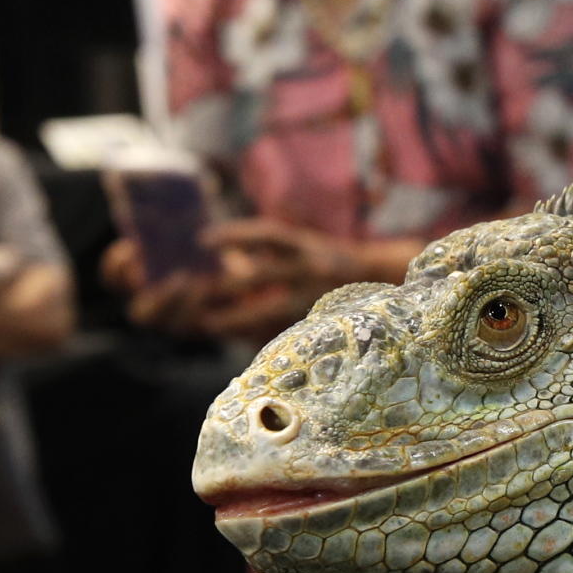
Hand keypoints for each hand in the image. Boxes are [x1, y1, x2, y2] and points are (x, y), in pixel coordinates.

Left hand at [181, 220, 396, 340]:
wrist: (377, 283)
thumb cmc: (327, 260)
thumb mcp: (300, 246)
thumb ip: (264, 250)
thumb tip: (222, 257)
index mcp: (309, 247)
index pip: (268, 235)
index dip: (236, 234)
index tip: (202, 240)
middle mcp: (314, 270)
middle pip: (263, 275)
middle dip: (227, 285)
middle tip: (195, 292)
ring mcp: (317, 299)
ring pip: (269, 311)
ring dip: (235, 318)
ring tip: (207, 324)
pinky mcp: (318, 323)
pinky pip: (280, 333)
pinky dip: (254, 335)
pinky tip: (231, 338)